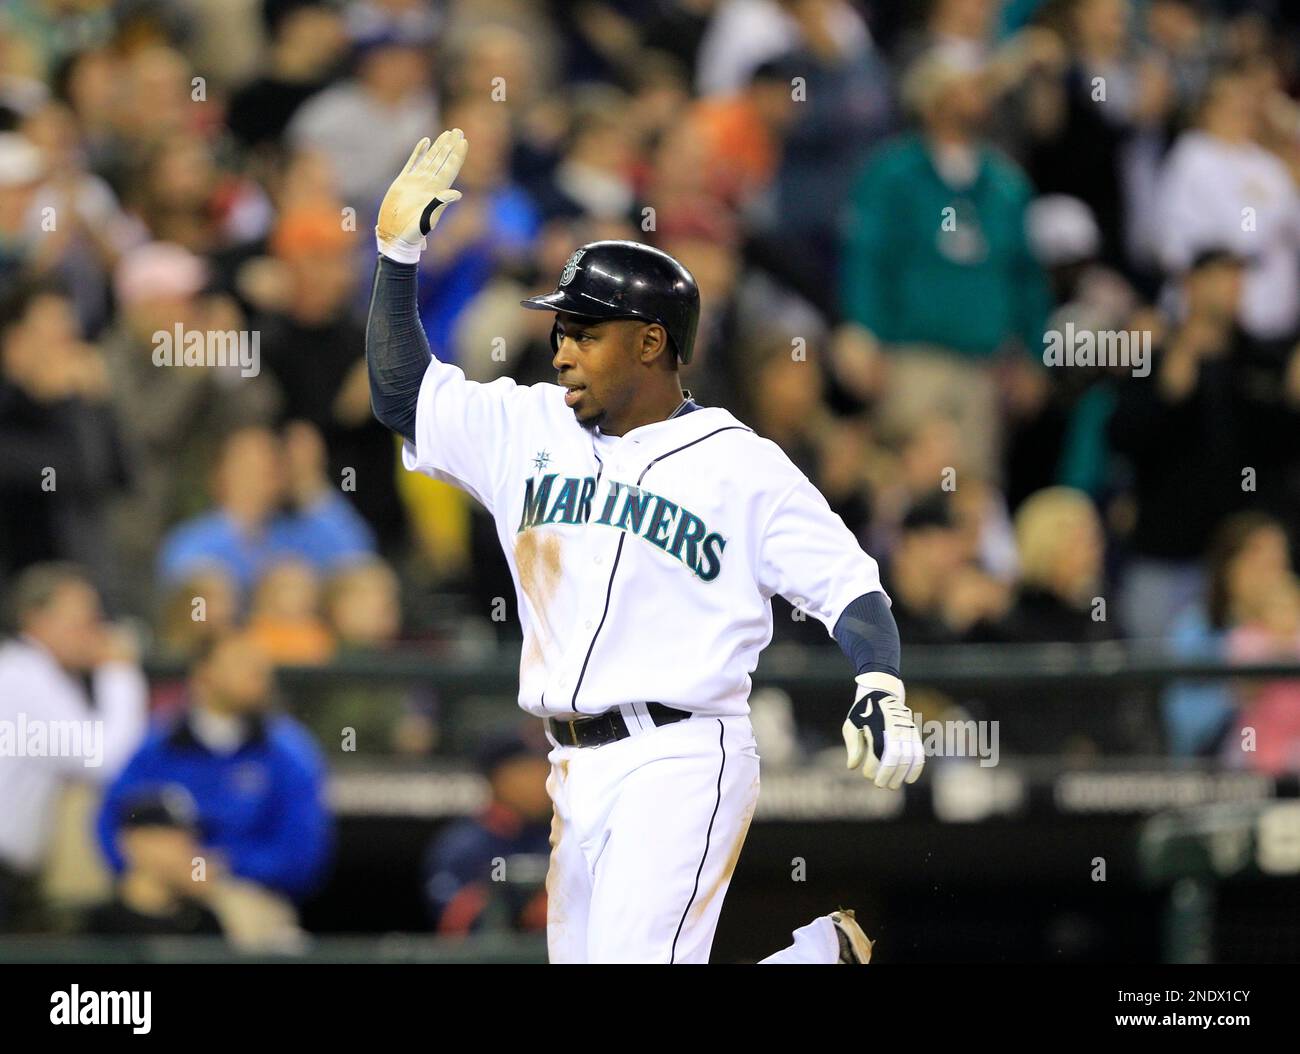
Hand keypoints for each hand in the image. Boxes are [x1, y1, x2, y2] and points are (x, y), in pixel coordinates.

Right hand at [375, 129, 467, 262]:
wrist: (394, 235)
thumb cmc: (412, 233)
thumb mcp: (427, 220)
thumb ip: (440, 204)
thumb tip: (457, 194)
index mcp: (437, 192)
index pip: (450, 168)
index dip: (457, 155)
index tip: (464, 141)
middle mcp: (429, 185)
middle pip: (443, 160)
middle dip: (451, 146)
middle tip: (458, 130)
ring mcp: (416, 182)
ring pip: (430, 159)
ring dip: (439, 146)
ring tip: (447, 133)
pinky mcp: (403, 182)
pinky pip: (413, 162)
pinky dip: (419, 151)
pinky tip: (426, 141)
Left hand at [842, 672, 924, 788]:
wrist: (881, 693)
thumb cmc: (862, 712)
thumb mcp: (851, 725)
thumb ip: (853, 746)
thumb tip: (853, 766)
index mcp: (876, 724)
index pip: (877, 752)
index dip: (873, 768)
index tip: (867, 774)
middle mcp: (893, 726)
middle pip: (894, 756)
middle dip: (888, 774)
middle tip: (881, 785)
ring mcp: (906, 728)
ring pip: (908, 756)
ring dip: (901, 774)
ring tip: (894, 785)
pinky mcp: (913, 731)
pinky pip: (919, 751)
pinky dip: (916, 767)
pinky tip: (909, 779)